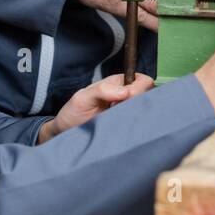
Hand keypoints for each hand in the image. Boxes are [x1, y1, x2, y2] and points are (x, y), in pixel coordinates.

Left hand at [38, 73, 154, 142]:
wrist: (66, 133)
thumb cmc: (73, 112)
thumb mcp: (82, 97)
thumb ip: (102, 90)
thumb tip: (126, 92)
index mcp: (120, 84)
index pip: (144, 82)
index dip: (138, 90)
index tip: (123, 99)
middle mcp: (127, 97)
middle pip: (148, 97)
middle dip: (135, 105)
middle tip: (114, 111)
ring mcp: (128, 112)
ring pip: (144, 112)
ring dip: (131, 117)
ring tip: (113, 120)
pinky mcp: (127, 127)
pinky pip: (139, 127)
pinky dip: (131, 128)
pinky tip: (117, 129)